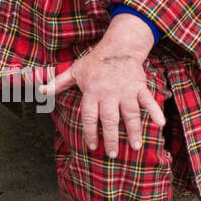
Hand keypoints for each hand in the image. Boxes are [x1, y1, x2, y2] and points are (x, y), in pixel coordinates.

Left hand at [38, 16, 164, 157]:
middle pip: (110, 120)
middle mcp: (109, 94)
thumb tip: (40, 90)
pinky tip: (160, 124)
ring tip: (136, 147)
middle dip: (111, 138)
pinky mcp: (139, 87)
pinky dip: (155, 112)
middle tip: (113, 154)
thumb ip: (58, 83)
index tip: (92, 146)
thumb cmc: (95, 62)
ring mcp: (126, 91)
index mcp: (92, 92)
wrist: (119, 46)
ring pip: (130, 114)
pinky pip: (148, 101)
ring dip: (134, 131)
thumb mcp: (74, 71)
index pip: (89, 117)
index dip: (90, 132)